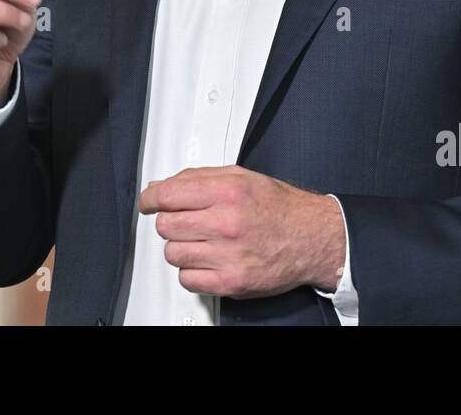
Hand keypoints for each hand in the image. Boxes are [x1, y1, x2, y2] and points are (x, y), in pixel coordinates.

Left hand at [137, 165, 346, 298]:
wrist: (313, 238)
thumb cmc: (280, 208)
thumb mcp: (242, 177)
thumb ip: (199, 178)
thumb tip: (163, 185)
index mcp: (228, 192)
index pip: (167, 194)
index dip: (151, 198)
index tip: (148, 202)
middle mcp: (227, 222)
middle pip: (166, 224)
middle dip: (171, 222)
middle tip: (186, 221)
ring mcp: (228, 255)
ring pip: (173, 253)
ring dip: (181, 247)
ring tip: (201, 241)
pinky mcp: (231, 282)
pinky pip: (187, 279)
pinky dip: (192, 272)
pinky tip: (207, 260)